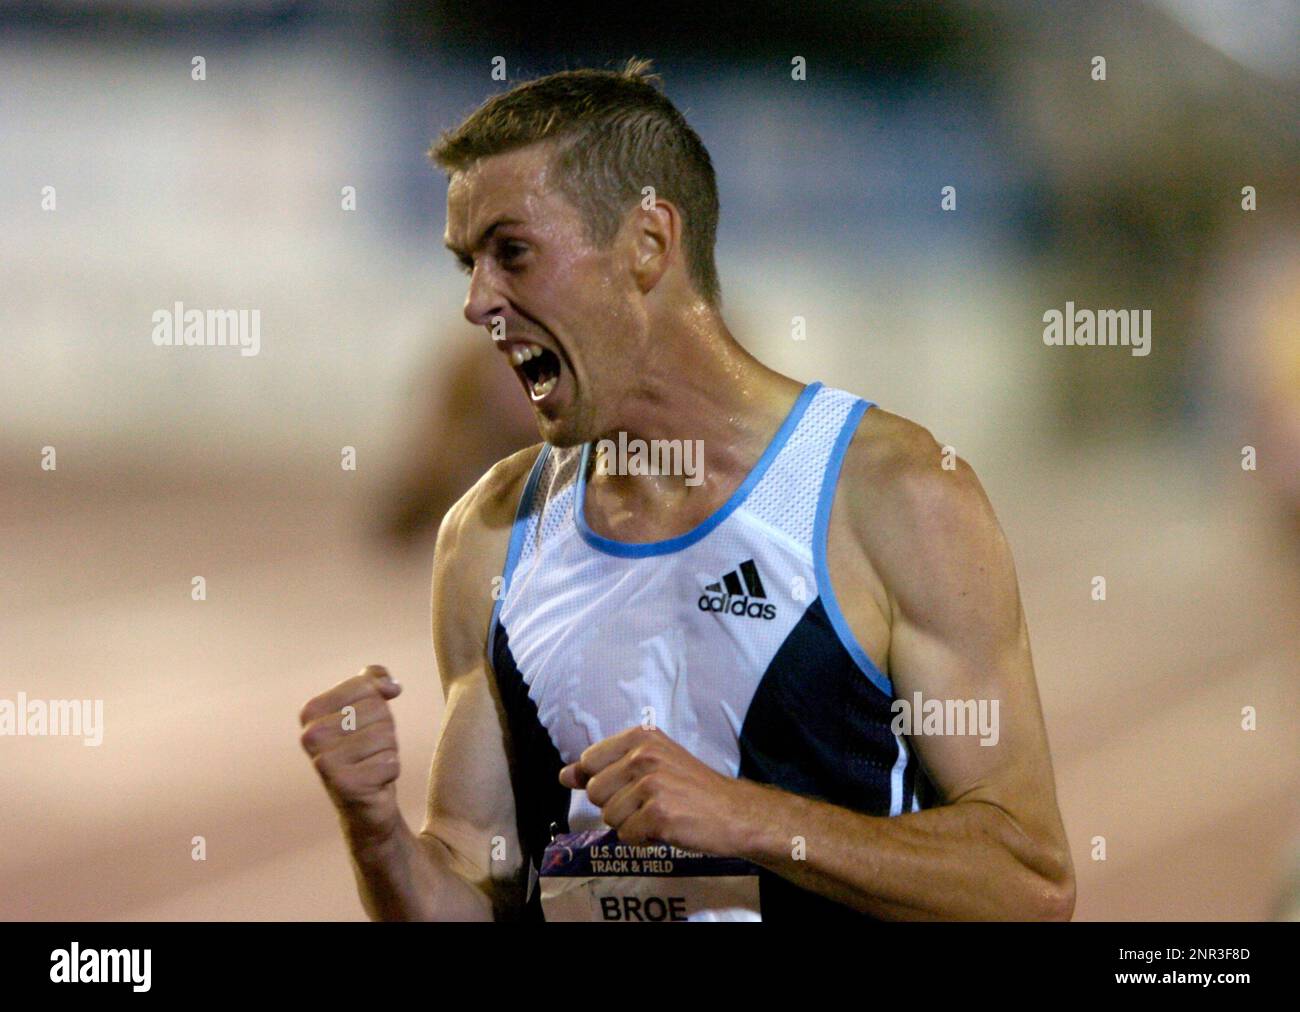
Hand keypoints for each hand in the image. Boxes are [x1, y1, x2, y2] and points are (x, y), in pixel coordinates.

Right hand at [299, 664, 403, 845]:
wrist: (364, 801)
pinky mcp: (345, 785)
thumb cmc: (365, 748)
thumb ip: (375, 680)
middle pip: (378, 710)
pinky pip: (390, 762)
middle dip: (384, 728)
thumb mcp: (367, 706)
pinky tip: (375, 781)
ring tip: (370, 763)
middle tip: (368, 749)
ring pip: (385, 736)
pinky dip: (390, 771)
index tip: (364, 723)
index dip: (378, 701)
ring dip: (388, 750)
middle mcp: (310, 736)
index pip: (365, 686)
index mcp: (310, 711)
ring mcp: (324, 762)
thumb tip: (391, 685)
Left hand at [559, 726, 755, 855]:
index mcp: (640, 737)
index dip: (604, 781)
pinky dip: (643, 839)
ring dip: (630, 824)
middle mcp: (643, 754)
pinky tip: (665, 828)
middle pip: (595, 792)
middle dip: (616, 805)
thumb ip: (603, 767)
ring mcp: (651, 784)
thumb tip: (564, 776)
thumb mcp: (649, 764)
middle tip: (649, 802)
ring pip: (608, 816)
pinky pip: (626, 836)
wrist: (733, 811)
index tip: (629, 785)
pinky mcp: (658, 814)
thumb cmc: (691, 788)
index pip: (589, 761)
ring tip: (659, 814)